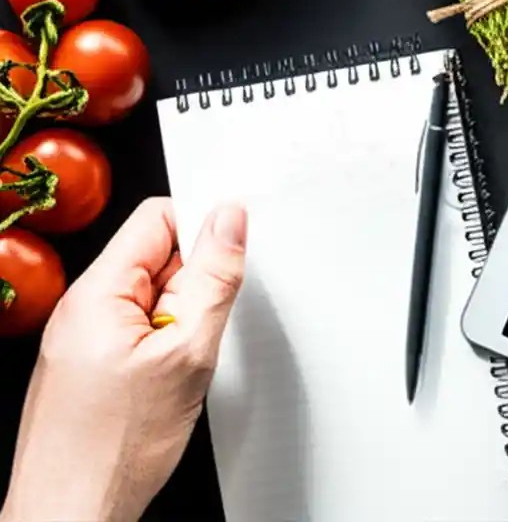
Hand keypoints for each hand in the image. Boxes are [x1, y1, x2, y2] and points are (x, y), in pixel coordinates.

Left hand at [1, 198, 246, 521]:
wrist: (72, 513)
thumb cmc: (112, 448)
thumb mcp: (186, 353)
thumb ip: (213, 279)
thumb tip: (229, 221)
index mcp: (97, 292)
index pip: (157, 218)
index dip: (203, 227)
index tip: (231, 255)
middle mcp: (83, 308)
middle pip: (158, 257)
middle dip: (194, 284)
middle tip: (200, 331)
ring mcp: (84, 337)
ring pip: (153, 298)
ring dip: (183, 319)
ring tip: (182, 365)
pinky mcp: (91, 364)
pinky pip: (141, 331)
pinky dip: (167, 347)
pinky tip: (170, 381)